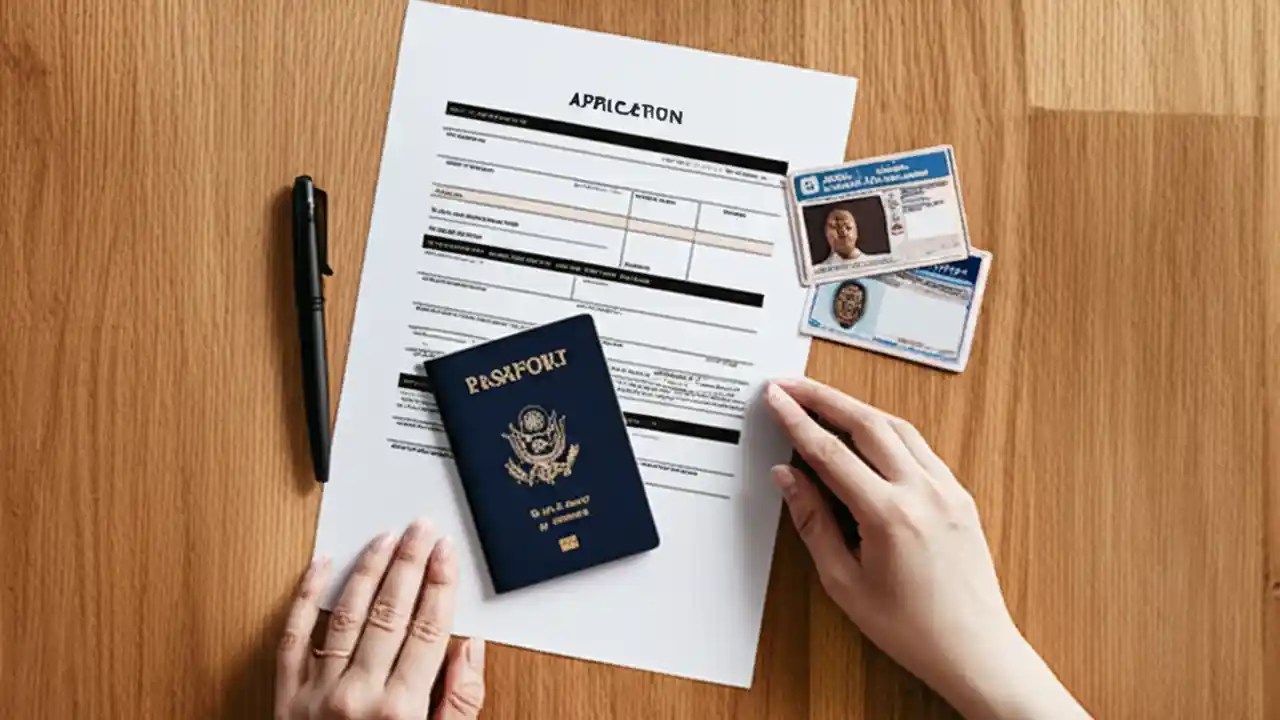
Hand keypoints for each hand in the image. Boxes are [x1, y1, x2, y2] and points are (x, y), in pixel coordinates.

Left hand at [276, 518, 485, 719]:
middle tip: (421, 528)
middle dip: (410, 562)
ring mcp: (317, 695)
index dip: (441, 583)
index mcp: (402, 712)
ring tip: (383, 538)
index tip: (447, 552)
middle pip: (391, 611)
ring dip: (367, 569)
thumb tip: (470, 649)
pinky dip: (307, 597)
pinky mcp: (286, 698)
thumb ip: (460, 703)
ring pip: (345, 614)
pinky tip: (322, 567)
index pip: (429, 628)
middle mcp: (358, 697)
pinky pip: (294, 636)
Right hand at [765, 378, 1085, 719]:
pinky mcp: (959, 495)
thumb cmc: (910, 627)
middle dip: (824, 398)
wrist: (973, 648)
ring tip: (823, 400)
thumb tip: (788, 478)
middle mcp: (922, 492)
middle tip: (791, 386)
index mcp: (889, 515)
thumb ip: (813, 523)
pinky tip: (868, 431)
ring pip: (897, 427)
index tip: (776, 399)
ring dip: (856, 407)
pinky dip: (888, 430)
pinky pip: (919, 447)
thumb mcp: (845, 582)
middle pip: (866, 423)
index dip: (797, 420)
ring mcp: (946, 489)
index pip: (831, 452)